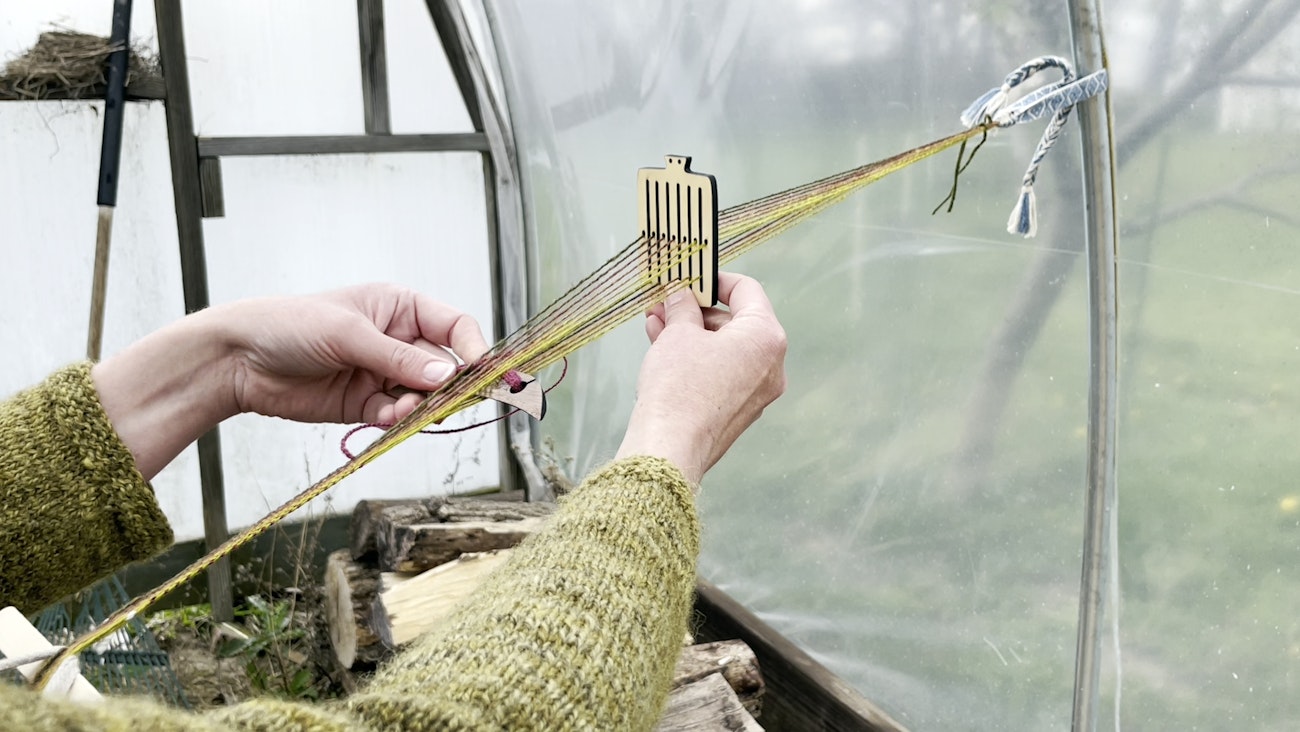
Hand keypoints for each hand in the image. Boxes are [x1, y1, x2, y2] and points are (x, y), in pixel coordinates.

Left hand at [224, 284, 488, 424]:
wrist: (238, 361)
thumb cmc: (289, 326)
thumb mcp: (348, 334)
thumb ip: (399, 358)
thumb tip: (447, 378)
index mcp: (399, 308)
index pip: (454, 327)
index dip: (473, 348)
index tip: (482, 372)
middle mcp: (397, 340)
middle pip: (443, 367)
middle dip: (446, 386)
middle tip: (446, 402)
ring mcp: (382, 373)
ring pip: (423, 396)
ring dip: (420, 407)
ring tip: (402, 410)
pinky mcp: (365, 403)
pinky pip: (397, 415)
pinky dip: (397, 420)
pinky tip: (384, 418)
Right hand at [615, 272, 786, 484]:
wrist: (670, 448)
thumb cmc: (679, 389)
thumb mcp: (678, 334)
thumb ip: (683, 307)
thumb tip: (681, 294)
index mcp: (766, 338)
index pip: (746, 290)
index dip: (715, 278)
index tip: (691, 276)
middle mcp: (771, 365)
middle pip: (735, 322)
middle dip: (696, 310)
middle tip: (665, 302)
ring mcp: (757, 392)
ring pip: (724, 349)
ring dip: (691, 333)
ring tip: (655, 323)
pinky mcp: (739, 411)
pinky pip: (721, 373)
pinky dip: (697, 359)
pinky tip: (663, 348)